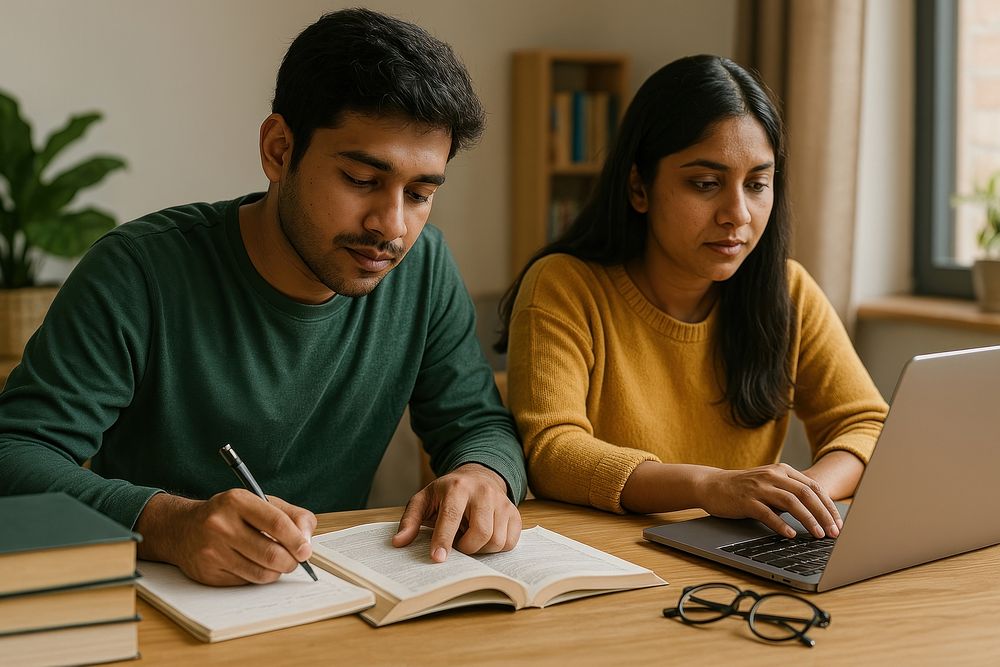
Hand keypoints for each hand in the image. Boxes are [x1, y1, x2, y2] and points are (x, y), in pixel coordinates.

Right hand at [135, 490, 316, 585]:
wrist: (183, 529)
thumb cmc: (229, 514)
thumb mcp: (260, 502)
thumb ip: (291, 515)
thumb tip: (307, 539)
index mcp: (237, 501)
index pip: (276, 523)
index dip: (297, 540)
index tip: (306, 550)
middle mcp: (221, 525)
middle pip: (271, 553)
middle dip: (291, 561)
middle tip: (295, 560)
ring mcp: (212, 551)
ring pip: (261, 572)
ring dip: (277, 571)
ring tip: (277, 562)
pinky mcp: (208, 573)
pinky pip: (246, 581)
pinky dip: (258, 576)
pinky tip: (255, 565)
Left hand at [392, 463, 521, 561]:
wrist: (478, 476)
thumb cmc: (447, 492)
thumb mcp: (424, 499)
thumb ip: (411, 520)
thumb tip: (399, 542)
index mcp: (457, 487)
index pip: (452, 516)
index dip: (444, 539)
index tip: (438, 559)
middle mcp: (483, 492)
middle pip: (481, 532)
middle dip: (467, 548)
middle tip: (458, 545)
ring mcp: (502, 502)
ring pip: (497, 540)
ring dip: (481, 550)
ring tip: (470, 538)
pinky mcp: (514, 512)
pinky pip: (510, 542)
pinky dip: (496, 548)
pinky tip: (485, 538)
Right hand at [697, 463, 841, 538]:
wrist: (712, 485)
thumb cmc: (744, 488)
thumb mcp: (770, 485)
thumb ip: (790, 493)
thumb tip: (817, 513)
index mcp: (782, 470)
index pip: (814, 487)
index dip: (829, 506)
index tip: (838, 523)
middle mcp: (773, 476)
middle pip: (806, 494)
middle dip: (824, 514)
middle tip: (834, 532)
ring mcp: (759, 488)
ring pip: (791, 502)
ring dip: (808, 520)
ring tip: (818, 535)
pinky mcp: (746, 501)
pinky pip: (767, 513)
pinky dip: (781, 525)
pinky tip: (790, 535)